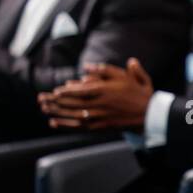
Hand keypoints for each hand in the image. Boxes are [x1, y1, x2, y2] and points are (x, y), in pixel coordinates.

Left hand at [38, 58, 153, 130]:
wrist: (151, 115)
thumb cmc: (142, 94)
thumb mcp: (130, 76)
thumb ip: (110, 70)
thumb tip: (90, 65)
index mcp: (106, 90)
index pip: (80, 90)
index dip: (66, 92)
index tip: (55, 91)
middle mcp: (100, 104)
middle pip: (72, 102)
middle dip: (54, 101)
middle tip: (41, 99)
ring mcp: (99, 116)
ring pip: (72, 114)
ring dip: (56, 112)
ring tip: (44, 108)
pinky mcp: (100, 126)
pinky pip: (78, 126)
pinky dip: (65, 124)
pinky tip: (54, 122)